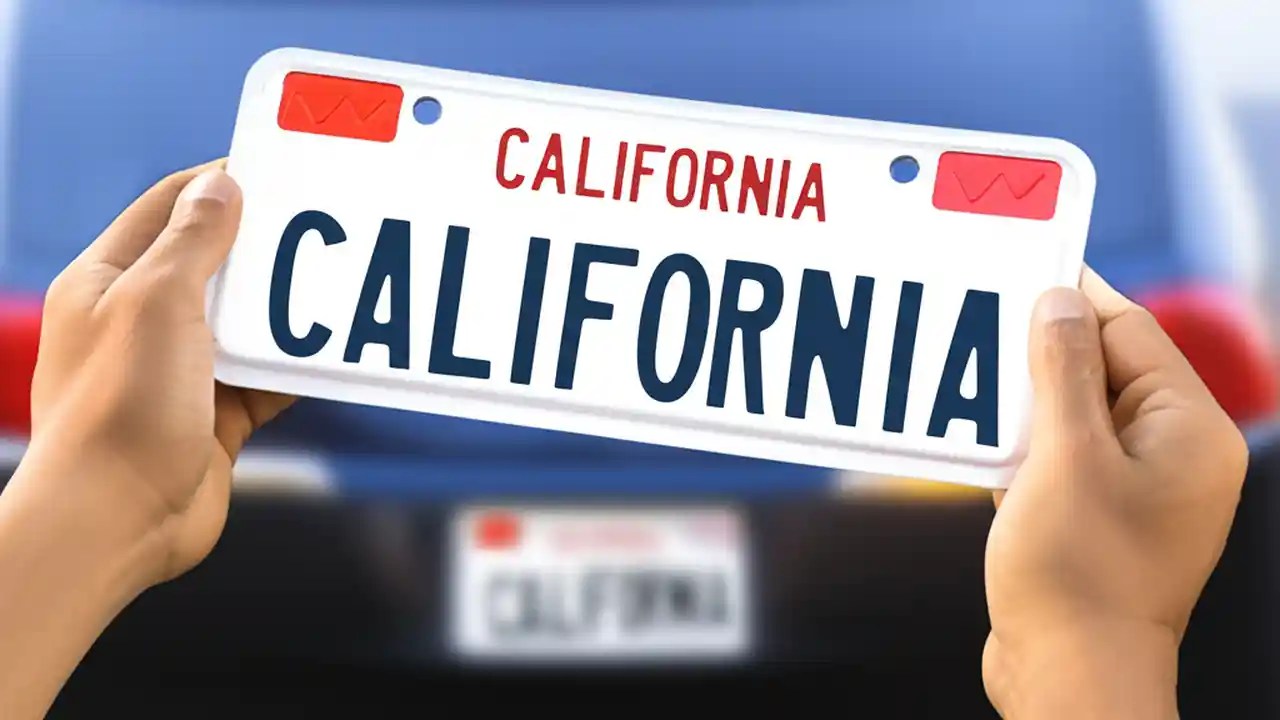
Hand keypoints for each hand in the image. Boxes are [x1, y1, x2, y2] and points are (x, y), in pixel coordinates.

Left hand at [25, 161, 293, 582]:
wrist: (118, 521)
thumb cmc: (121, 407)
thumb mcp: (157, 301)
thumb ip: (194, 240)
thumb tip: (222, 185)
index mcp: (108, 282)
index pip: (169, 207)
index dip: (221, 183)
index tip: (279, 170)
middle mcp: (140, 321)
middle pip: (214, 262)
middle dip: (267, 244)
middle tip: (325, 222)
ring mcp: (178, 371)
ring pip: (245, 322)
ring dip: (288, 307)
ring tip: (339, 282)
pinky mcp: (214, 416)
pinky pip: (266, 377)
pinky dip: (298, 364)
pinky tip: (334, 350)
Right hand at [983, 269, 1247, 718]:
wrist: (1067, 679)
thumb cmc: (1076, 574)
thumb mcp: (1066, 457)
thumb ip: (1061, 370)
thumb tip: (1060, 300)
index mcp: (1191, 433)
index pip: (1132, 332)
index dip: (1076, 294)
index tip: (1026, 260)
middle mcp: (1173, 456)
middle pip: (1102, 369)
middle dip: (1039, 346)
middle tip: (982, 312)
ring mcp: (1135, 491)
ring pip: (1073, 415)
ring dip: (1021, 396)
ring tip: (966, 371)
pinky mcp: (1096, 519)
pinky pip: (1059, 457)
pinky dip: (1020, 442)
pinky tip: (973, 433)